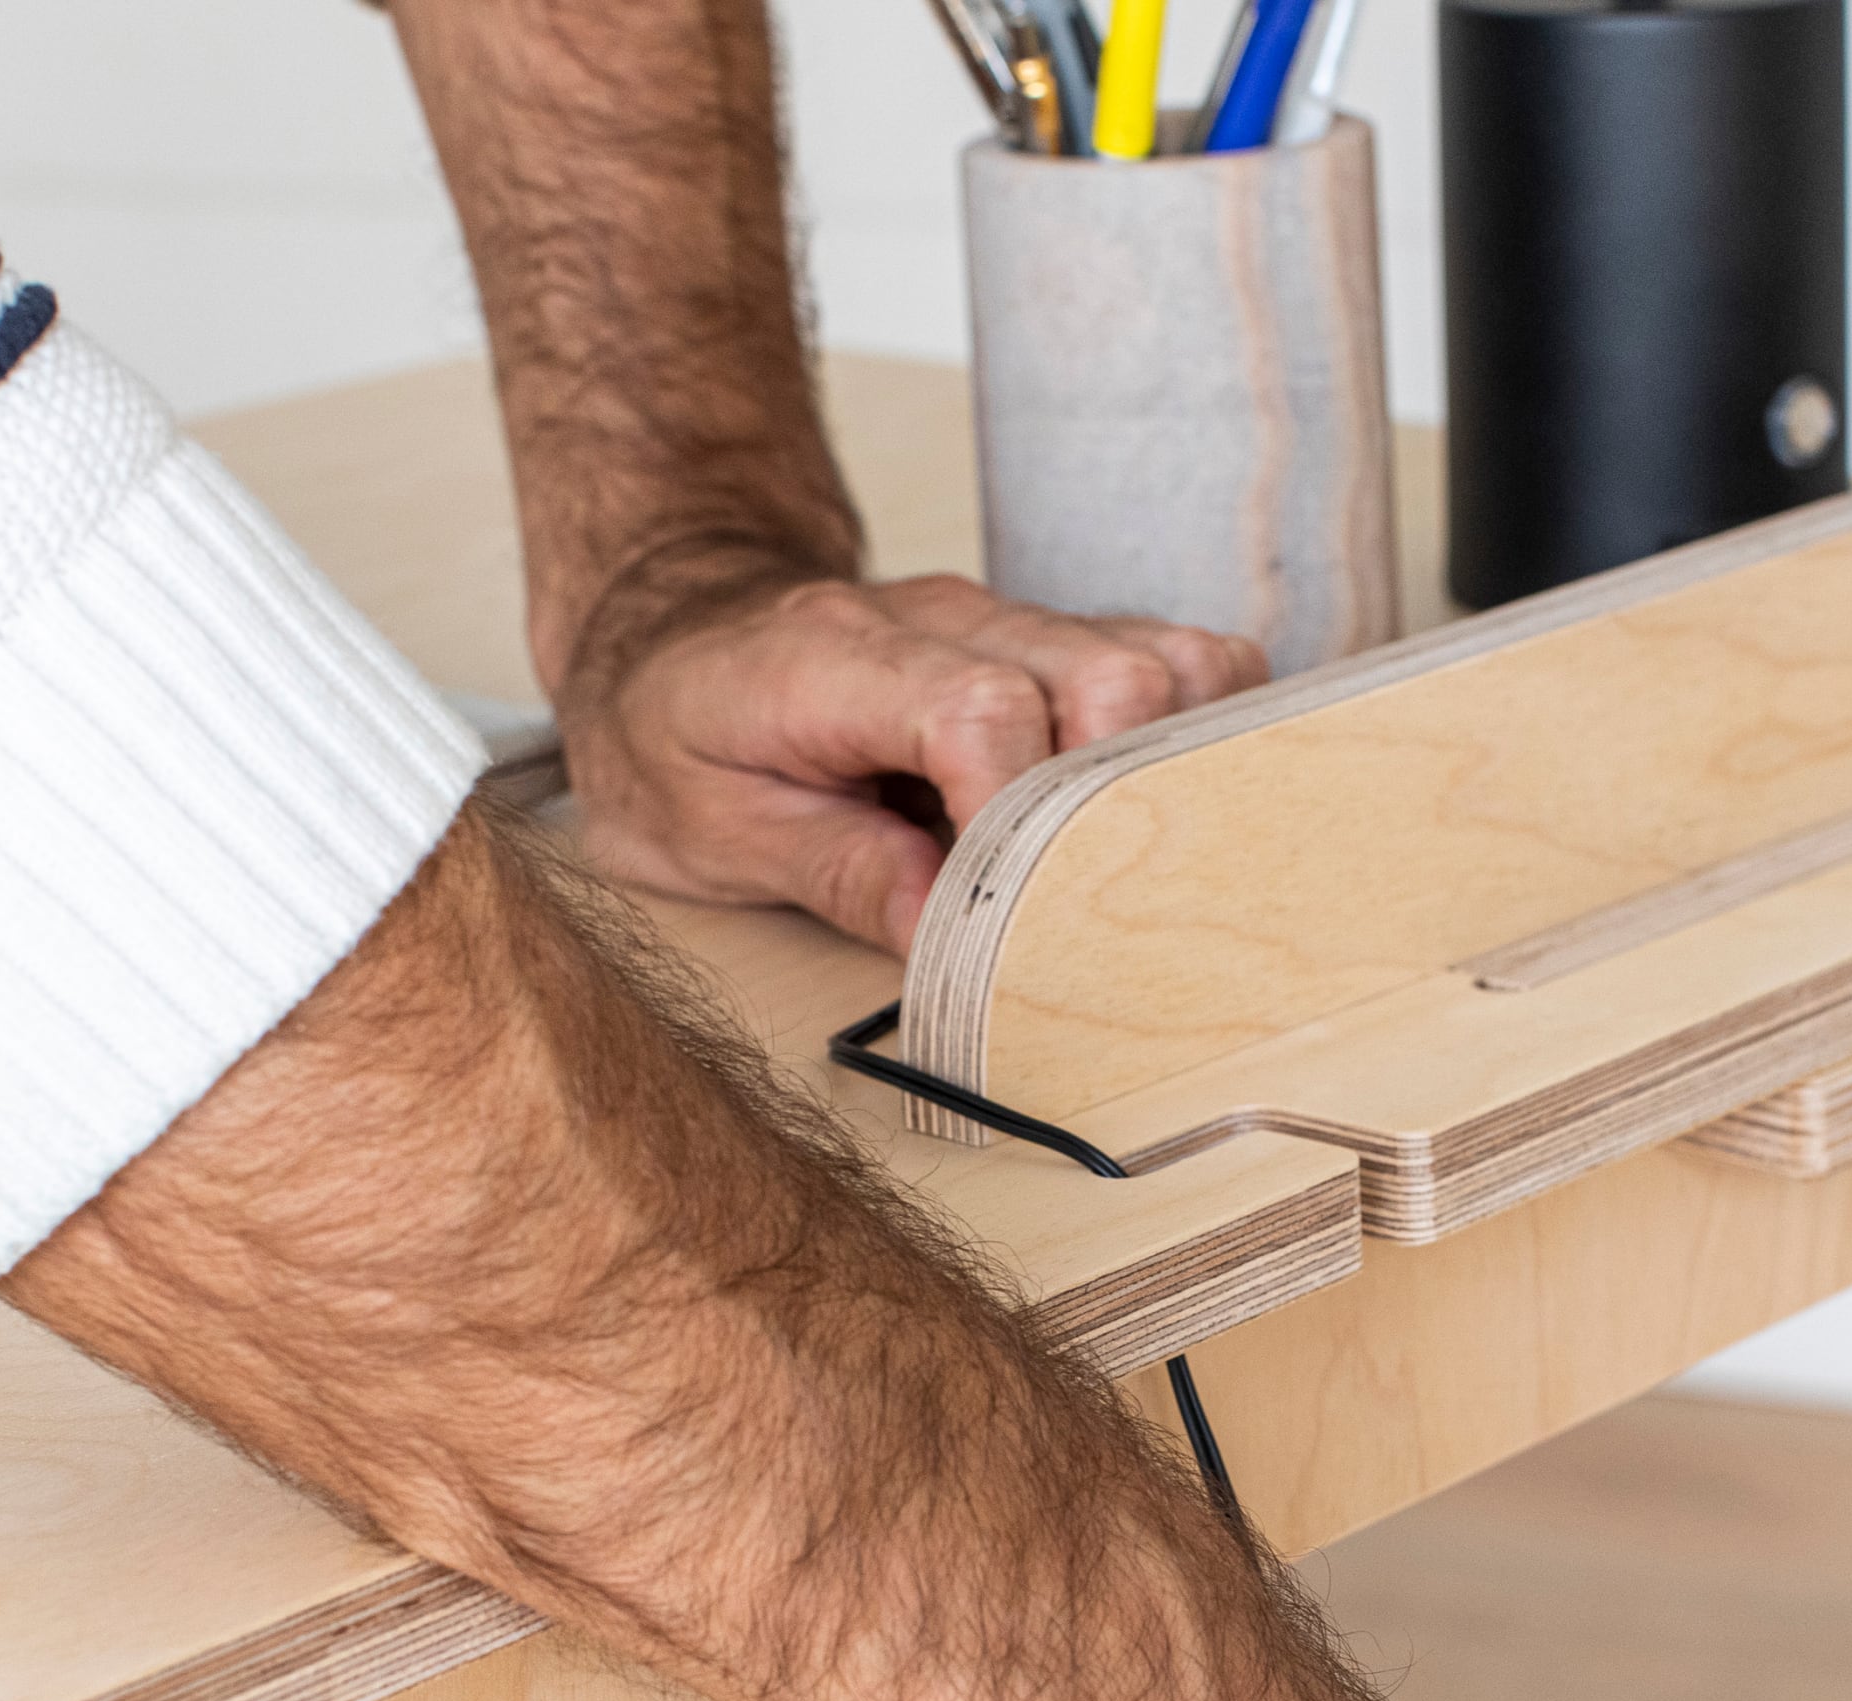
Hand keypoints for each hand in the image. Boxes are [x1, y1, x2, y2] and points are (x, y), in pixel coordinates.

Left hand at [558, 561, 1268, 953]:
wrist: (667, 639)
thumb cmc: (678, 737)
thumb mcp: (708, 831)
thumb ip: (833, 872)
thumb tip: (940, 931)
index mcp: (840, 658)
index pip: (983, 710)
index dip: (1014, 818)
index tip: (1002, 911)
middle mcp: (947, 618)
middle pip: (1112, 677)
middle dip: (1110, 805)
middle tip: (1061, 898)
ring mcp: (1008, 619)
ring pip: (1168, 662)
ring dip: (1164, 770)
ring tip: (1115, 860)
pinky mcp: (1050, 641)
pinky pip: (1169, 661)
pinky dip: (1184, 735)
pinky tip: (1143, 811)